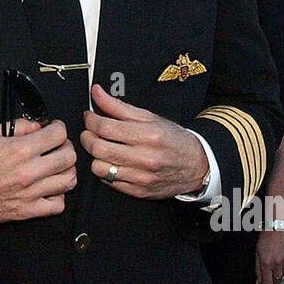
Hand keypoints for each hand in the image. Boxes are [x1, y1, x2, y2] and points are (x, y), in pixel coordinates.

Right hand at [0, 119, 76, 224]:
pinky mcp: (26, 211)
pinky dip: (58, 197)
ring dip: (65, 171)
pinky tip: (49, 189)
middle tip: (58, 147)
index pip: (58, 135)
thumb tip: (37, 127)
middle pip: (68, 157)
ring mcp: (29, 194)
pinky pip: (57, 206)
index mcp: (19, 150)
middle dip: (65, 147)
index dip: (59, 128)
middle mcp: (28, 172)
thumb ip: (17, 127)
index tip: (55, 129)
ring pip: (67, 181)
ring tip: (56, 167)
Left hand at [80, 84, 207, 199]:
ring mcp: (141, 177)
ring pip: (99, 167)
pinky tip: (112, 162)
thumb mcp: (149, 117)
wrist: (196, 165)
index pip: (105, 127)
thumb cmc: (171, 138)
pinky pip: (109, 182)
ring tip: (102, 148)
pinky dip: (105, 170)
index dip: (91, 120)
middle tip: (90, 131)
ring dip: (95, 156)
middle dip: (87, 137)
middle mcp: (144, 158)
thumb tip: (95, 92)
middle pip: (98, 148)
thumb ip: (118, 106)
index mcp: (148, 135)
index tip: (89, 116)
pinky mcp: (138, 191)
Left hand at [255, 228, 283, 283]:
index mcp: (266, 263)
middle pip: (278, 282)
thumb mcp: (257, 253)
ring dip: (280, 272)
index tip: (265, 280)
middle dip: (273, 279)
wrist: (278, 226)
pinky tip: (282, 257)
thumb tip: (258, 283)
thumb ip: (258, 270)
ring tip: (276, 261)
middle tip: (270, 270)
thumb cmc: (265, 238)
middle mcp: (277, 263)